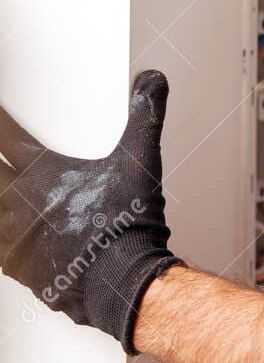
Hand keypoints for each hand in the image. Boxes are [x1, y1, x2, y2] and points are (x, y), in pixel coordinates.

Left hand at [0, 70, 183, 352]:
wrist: (122, 281)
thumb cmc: (125, 227)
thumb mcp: (139, 161)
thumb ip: (145, 116)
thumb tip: (151, 81)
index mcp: (43, 174)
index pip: (6, 137)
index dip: (0, 123)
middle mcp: (20, 203)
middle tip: (2, 162)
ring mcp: (16, 237)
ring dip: (1, 203)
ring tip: (8, 200)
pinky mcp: (20, 268)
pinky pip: (1, 251)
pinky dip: (6, 242)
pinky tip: (13, 240)